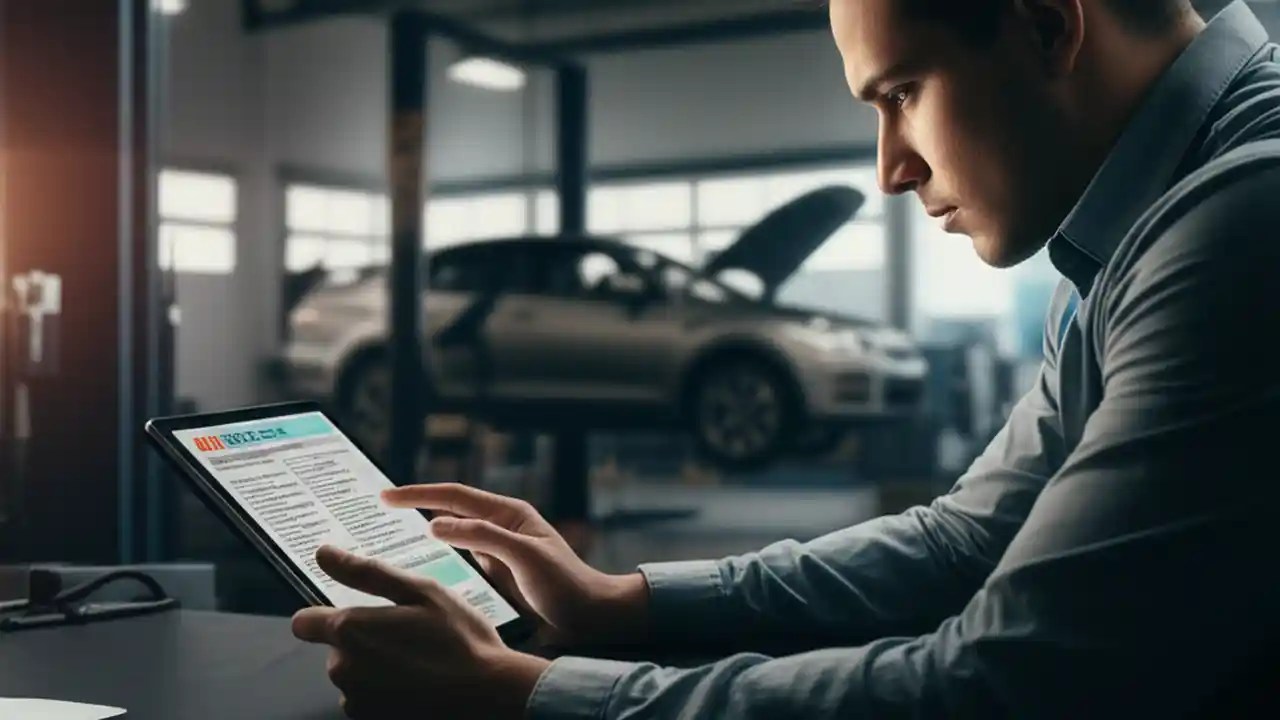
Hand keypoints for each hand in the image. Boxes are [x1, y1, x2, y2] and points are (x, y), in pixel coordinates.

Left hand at [291, 545, 549, 719]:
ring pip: (354, 675)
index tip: (361, 613)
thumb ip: (367, 573)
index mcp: (350, 631)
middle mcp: (343, 670)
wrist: (489, 697)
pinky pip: (369, 699)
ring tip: (420, 660)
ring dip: (376, 667)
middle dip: (364, 640)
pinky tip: (419, 683)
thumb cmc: (460, 640)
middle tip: (410, 634)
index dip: (326, 614)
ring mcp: (357, 701)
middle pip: (336, 648)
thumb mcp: (421, 592)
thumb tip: (323, 553)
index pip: (304, 622)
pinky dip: (387, 691)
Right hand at [381, 483, 649, 648]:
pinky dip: (436, 556)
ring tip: (388, 532)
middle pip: (449, 508)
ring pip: (452, 533)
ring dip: (422, 529)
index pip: (455, 495)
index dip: (419, 493)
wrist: (590, 616)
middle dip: (415, 504)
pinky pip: (459, 557)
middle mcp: (500, 526)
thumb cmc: (566, 584)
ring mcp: (497, 548)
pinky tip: (419, 566)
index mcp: (509, 514)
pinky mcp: (495, 571)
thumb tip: (436, 524)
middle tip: (377, 508)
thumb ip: (484, 537)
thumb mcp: (526, 557)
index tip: (386, 497)